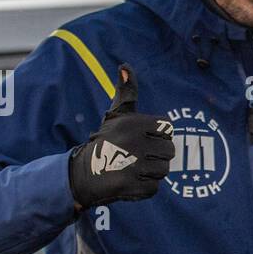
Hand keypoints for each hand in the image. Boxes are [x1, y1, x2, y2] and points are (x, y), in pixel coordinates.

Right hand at [68, 64, 174, 209]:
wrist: (83, 173)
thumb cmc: (106, 141)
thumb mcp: (116, 114)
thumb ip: (126, 91)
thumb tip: (125, 66)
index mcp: (134, 123)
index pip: (167, 128)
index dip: (158, 135)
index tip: (142, 138)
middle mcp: (134, 142)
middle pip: (169, 151)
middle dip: (157, 155)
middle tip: (136, 156)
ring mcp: (134, 165)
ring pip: (164, 169)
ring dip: (151, 172)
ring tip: (132, 168)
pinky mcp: (132, 186)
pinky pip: (154, 187)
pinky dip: (144, 187)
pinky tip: (129, 181)